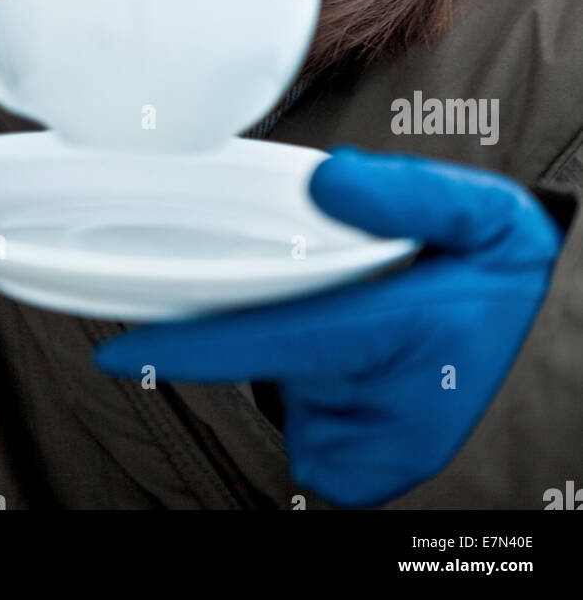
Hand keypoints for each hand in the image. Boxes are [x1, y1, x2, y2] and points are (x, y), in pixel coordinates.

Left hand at [93, 146, 564, 506]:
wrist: (566, 355)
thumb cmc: (509, 286)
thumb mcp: (483, 216)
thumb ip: (408, 194)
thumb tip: (327, 182)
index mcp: (386, 336)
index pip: (261, 341)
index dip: (185, 347)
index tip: (117, 349)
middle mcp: (373, 406)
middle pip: (272, 364)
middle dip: (282, 329)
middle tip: (347, 301)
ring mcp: (372, 450)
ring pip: (293, 396)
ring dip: (311, 364)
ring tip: (375, 335)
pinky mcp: (371, 473)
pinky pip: (317, 436)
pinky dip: (329, 402)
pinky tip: (376, 375)